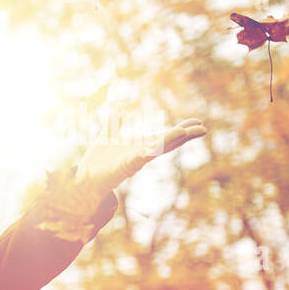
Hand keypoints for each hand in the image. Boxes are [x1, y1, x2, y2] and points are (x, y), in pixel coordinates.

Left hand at [75, 117, 207, 193]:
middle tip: (203, 128)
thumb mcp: (107, 137)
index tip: (197, 121)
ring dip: (170, 140)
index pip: (165, 136)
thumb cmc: (99, 161)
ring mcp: (136, 161)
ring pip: (157, 149)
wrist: (85, 178)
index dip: (181, 129)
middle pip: (168, 143)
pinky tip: (157, 145)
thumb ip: (113, 125)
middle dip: (185, 136)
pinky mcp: (126, 166)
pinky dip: (149, 151)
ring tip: (184, 131)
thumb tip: (115, 111)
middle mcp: (142, 154)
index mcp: (140, 146)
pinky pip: (140, 157)